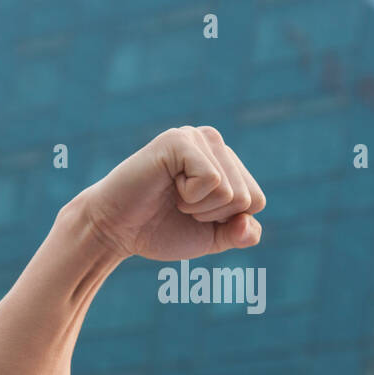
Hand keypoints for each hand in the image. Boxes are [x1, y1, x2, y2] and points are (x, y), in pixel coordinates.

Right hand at [72, 126, 265, 260]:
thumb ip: (240, 233)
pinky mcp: (179, 140)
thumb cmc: (160, 229)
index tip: (194, 214)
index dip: (226, 221)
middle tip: (180, 206)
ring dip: (199, 208)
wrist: (116, 230)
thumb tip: (249, 226)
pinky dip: (190, 197)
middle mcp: (214, 141)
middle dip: (213, 216)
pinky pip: (212, 181)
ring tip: (173, 195)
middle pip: (247, 197)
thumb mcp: (211, 237)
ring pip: (231, 192)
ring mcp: (196, 137)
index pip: (257, 201)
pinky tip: (168, 185)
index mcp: (225, 161)